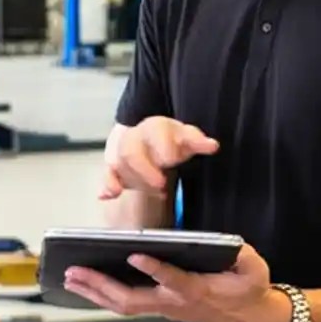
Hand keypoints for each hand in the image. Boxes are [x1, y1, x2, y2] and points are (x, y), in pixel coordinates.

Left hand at [61, 243, 289, 321]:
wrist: (252, 319)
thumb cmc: (250, 290)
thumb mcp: (254, 269)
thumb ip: (241, 255)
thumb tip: (228, 243)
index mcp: (197, 290)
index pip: (173, 280)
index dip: (154, 268)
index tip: (135, 253)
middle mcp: (174, 302)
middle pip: (132, 299)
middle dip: (101, 285)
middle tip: (75, 270)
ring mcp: (165, 307)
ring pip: (124, 304)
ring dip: (95, 291)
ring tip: (70, 276)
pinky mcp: (161, 306)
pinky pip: (127, 303)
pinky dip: (103, 295)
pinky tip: (86, 284)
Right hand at [100, 116, 218, 198]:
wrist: (146, 136)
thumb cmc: (169, 139)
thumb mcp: (186, 137)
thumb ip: (198, 142)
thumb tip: (212, 145)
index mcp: (154, 127)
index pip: (154, 132)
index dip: (163, 148)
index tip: (171, 160)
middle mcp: (135, 137)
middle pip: (130, 150)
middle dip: (144, 169)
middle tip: (160, 184)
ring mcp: (122, 152)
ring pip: (118, 164)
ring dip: (134, 180)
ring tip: (154, 190)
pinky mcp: (114, 166)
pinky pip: (108, 174)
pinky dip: (109, 184)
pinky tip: (111, 194)